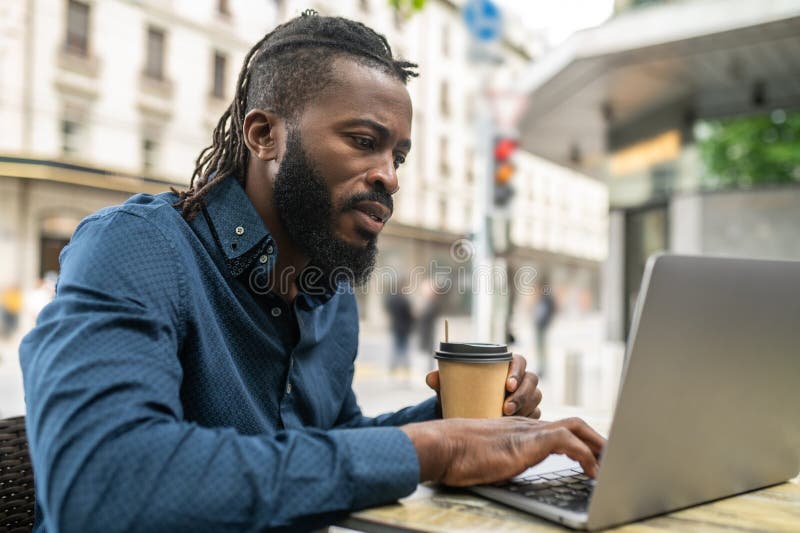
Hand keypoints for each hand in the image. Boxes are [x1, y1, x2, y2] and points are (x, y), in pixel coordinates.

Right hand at [401, 417, 605, 485]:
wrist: (441, 446)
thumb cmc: (456, 456)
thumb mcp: (487, 459)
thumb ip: (504, 460)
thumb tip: (508, 472)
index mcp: (518, 430)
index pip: (558, 428)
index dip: (581, 440)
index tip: (596, 456)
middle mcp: (526, 426)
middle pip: (573, 423)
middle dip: (597, 440)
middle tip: (613, 458)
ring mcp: (527, 431)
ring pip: (575, 427)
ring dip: (597, 445)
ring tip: (610, 465)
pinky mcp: (527, 441)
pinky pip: (567, 441)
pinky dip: (584, 454)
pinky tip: (591, 471)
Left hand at [425, 353, 541, 417]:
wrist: (464, 415)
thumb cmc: (461, 394)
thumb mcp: (450, 388)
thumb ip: (440, 381)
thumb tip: (431, 378)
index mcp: (504, 365)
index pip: (519, 361)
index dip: (518, 371)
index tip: (507, 384)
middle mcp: (519, 379)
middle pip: (531, 381)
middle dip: (522, 394)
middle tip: (506, 408)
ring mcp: (526, 395)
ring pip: (535, 397)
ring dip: (526, 407)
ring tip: (508, 417)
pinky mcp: (529, 412)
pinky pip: (536, 414)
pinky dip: (529, 419)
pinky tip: (518, 426)